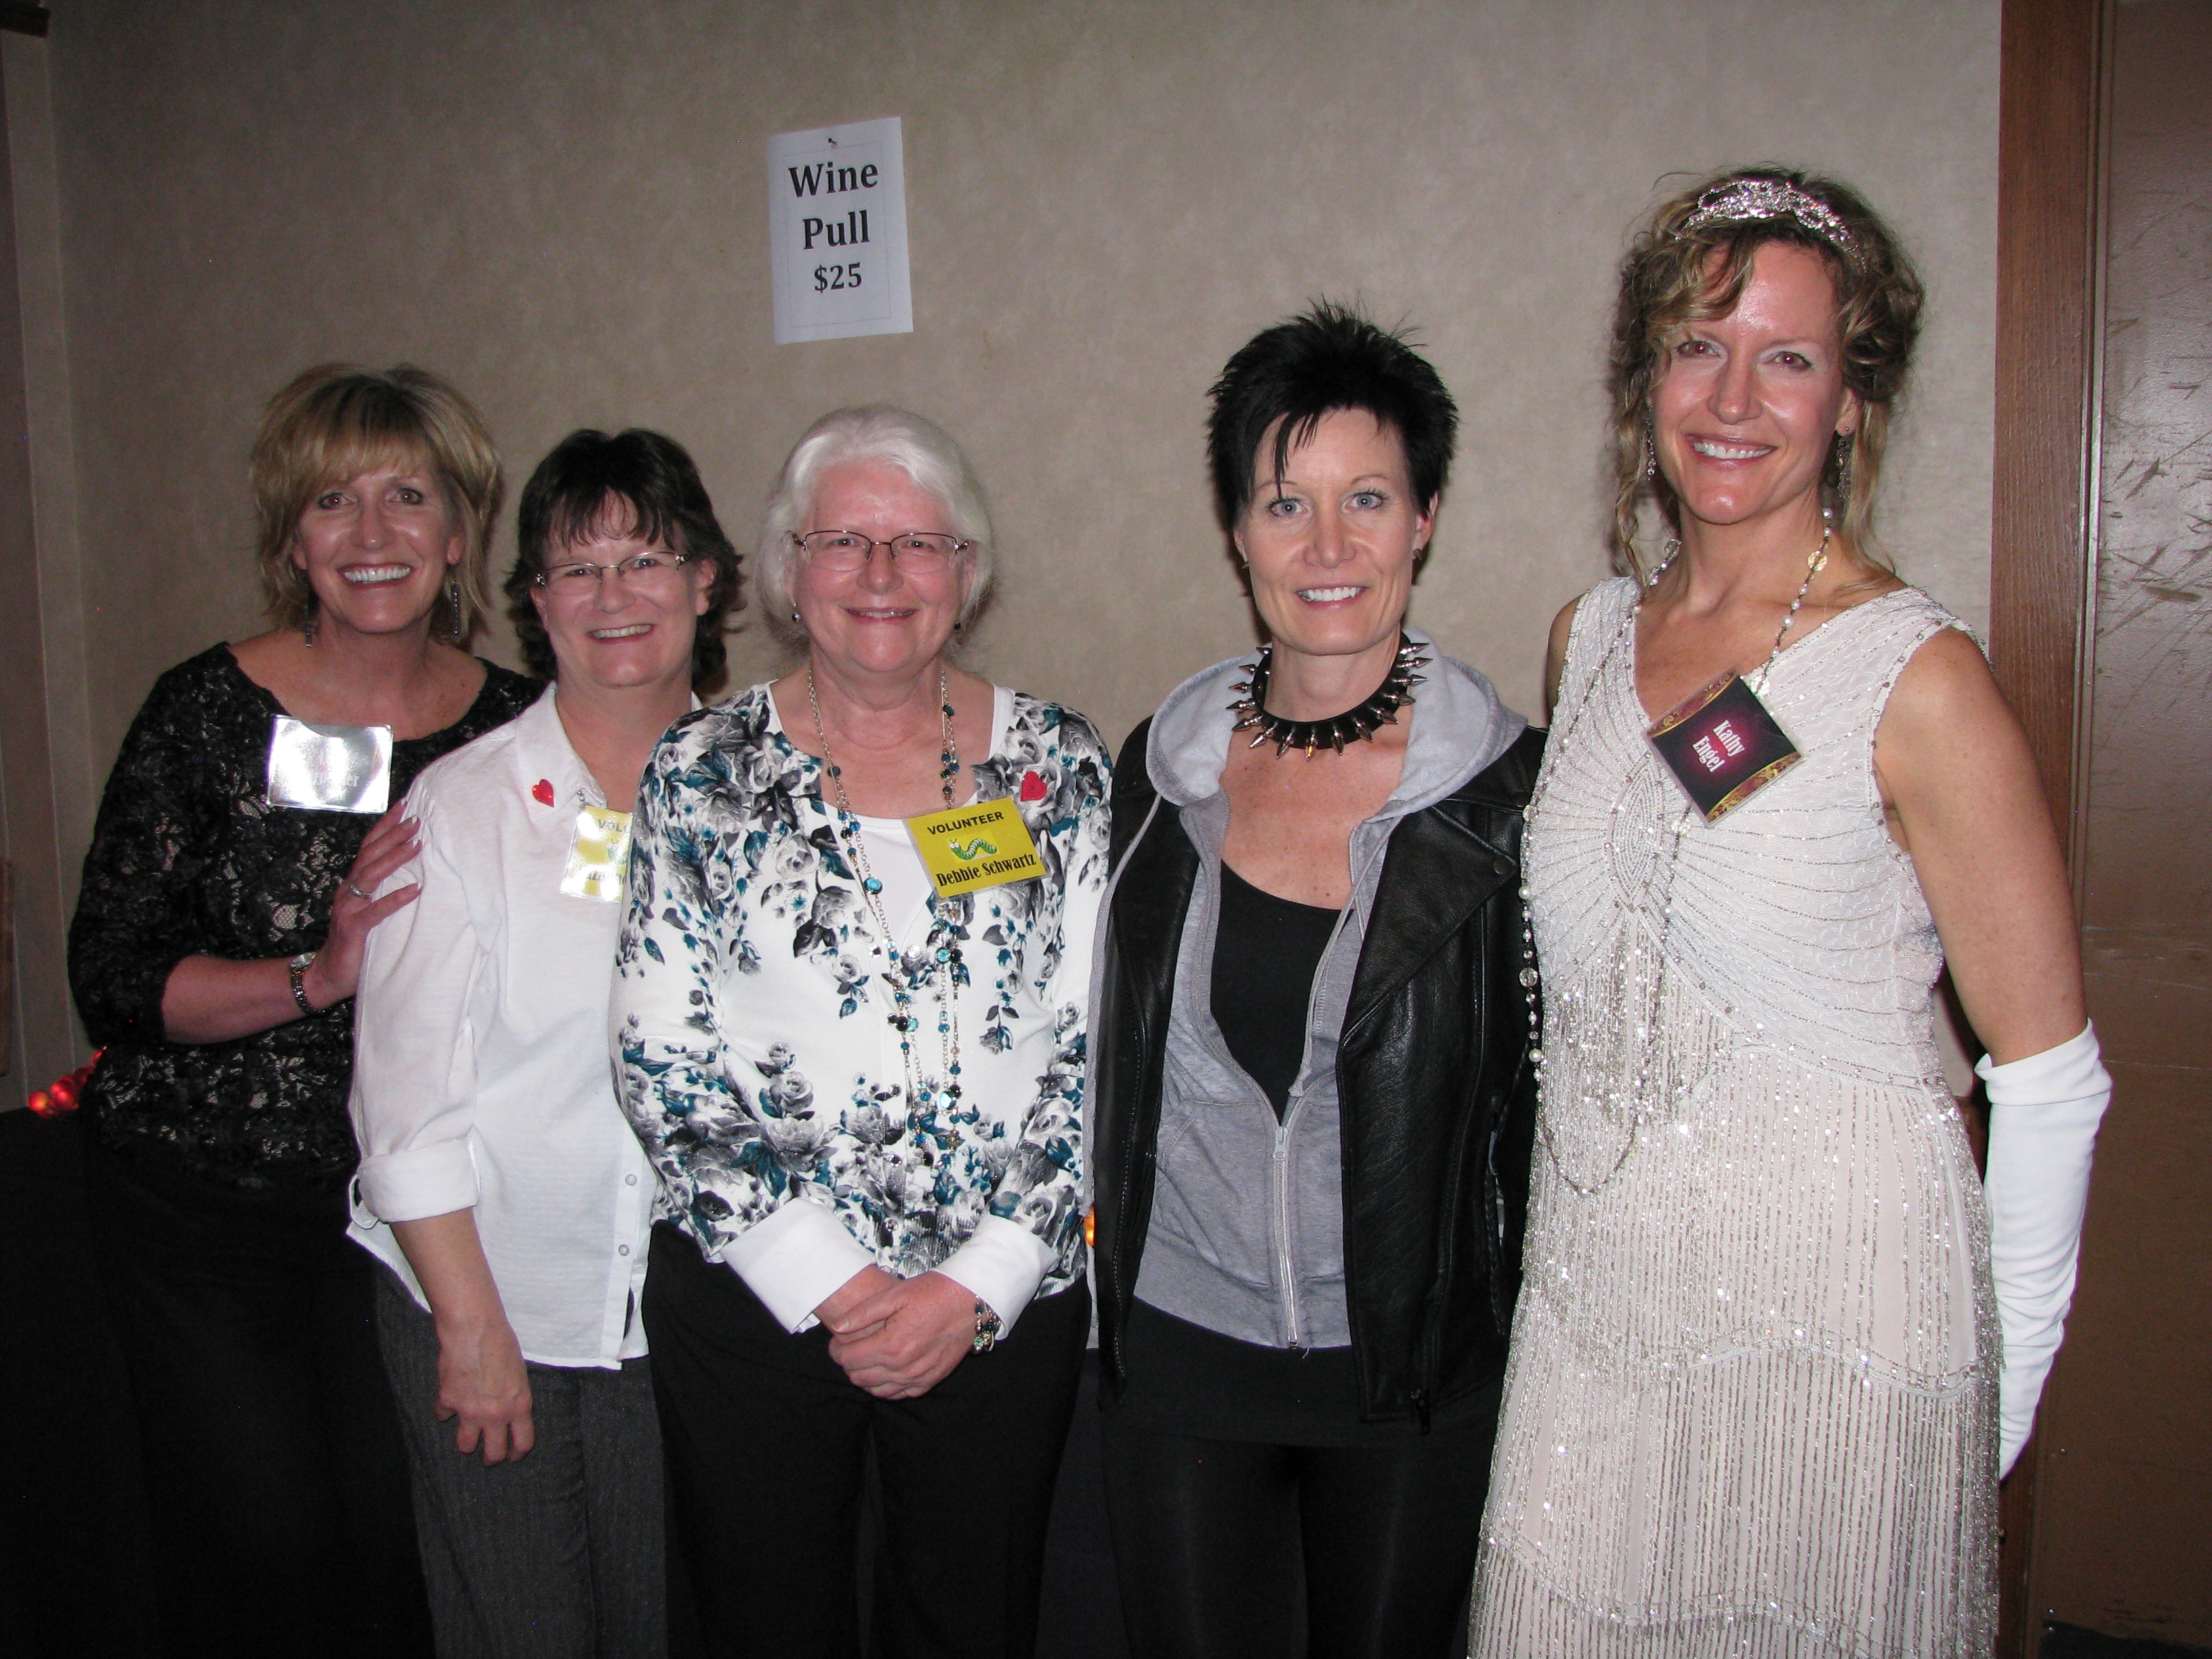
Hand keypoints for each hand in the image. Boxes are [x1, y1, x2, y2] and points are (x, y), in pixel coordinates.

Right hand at [305, 804, 420, 1007]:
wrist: (329, 974)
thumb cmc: (356, 942)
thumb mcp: (370, 911)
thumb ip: (383, 893)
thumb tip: (417, 874)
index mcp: (353, 884)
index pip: (369, 847)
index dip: (385, 826)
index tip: (404, 806)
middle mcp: (348, 890)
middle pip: (370, 854)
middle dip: (393, 834)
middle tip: (416, 819)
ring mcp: (348, 908)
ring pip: (371, 875)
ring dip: (395, 858)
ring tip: (417, 844)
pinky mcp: (353, 928)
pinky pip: (376, 910)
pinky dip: (396, 898)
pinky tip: (415, 888)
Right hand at [433, 1314, 535, 1463]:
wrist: (474, 1329)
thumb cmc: (502, 1343)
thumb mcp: (519, 1372)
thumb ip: (514, 1396)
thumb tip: (509, 1410)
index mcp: (519, 1406)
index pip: (522, 1443)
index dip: (517, 1453)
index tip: (513, 1455)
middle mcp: (495, 1414)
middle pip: (493, 1453)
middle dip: (492, 1458)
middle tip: (489, 1457)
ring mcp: (469, 1411)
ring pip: (465, 1445)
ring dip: (467, 1443)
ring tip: (468, 1440)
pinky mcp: (448, 1401)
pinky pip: (443, 1415)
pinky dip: (445, 1411)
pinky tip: (448, 1404)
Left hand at [823, 1270, 981, 1399]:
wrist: (969, 1300)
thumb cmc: (932, 1293)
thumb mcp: (894, 1295)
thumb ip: (863, 1313)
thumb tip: (838, 1326)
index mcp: (890, 1345)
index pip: (848, 1359)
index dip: (836, 1350)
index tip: (836, 1341)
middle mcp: (902, 1367)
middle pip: (859, 1377)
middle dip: (848, 1364)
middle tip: (850, 1348)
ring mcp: (917, 1377)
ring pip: (877, 1390)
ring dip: (866, 1377)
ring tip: (867, 1359)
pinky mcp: (930, 1380)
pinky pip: (900, 1394)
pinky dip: (887, 1386)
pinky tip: (886, 1371)